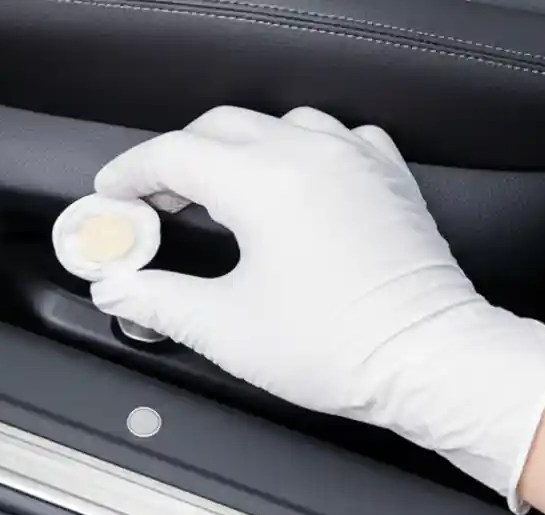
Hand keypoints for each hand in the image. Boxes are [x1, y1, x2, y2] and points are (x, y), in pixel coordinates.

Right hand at [91, 106, 544, 511]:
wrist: (431, 360)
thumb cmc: (342, 348)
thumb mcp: (227, 329)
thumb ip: (159, 299)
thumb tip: (116, 287)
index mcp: (264, 183)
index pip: (174, 153)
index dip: (130, 172)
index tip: (113, 194)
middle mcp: (310, 154)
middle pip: (219, 128)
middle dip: (177, 159)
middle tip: (153, 200)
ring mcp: (355, 160)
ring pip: (277, 124)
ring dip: (236, 150)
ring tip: (218, 191)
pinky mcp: (388, 178)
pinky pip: (334, 137)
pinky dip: (298, 151)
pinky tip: (291, 185)